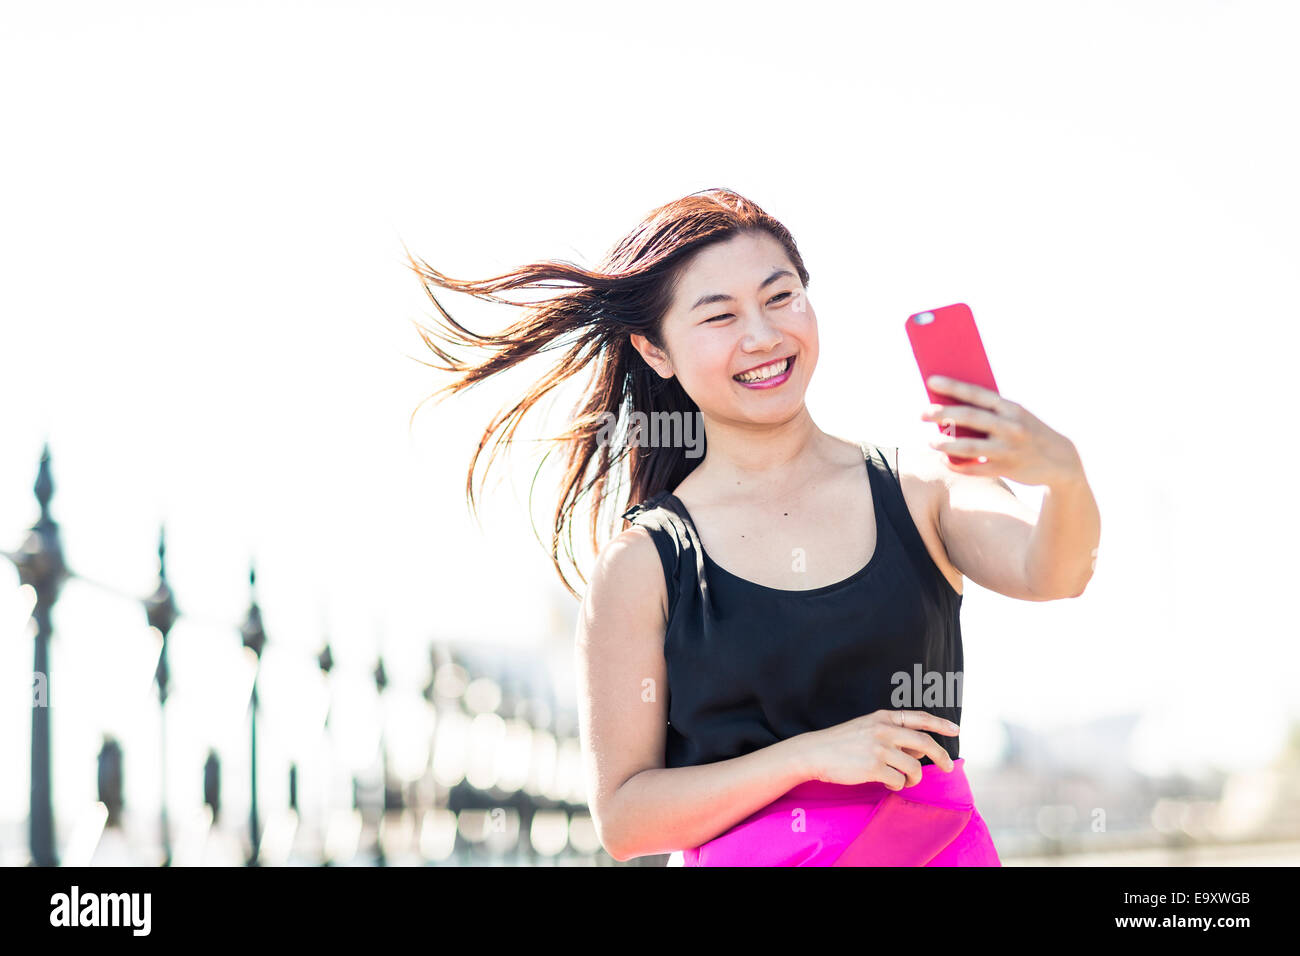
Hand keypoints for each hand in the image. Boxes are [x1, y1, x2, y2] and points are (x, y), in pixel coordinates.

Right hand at [795, 709, 957, 789]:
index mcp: (883, 717)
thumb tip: (918, 752)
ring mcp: (879, 748)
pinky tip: (888, 783)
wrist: (815, 752)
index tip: (956, 730)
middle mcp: (883, 730)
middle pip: (924, 743)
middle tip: (948, 767)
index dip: (940, 724)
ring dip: (913, 778)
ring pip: (913, 767)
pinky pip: (898, 780)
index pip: (919, 718)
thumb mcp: (867, 728)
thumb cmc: (842, 742)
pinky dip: (897, 785)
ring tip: (904, 781)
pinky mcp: (873, 767)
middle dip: (941, 756)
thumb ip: (892, 734)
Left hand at [920, 374, 1083, 486]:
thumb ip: (990, 412)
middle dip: (942, 414)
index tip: (931, 381)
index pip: (977, 394)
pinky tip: (944, 460)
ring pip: (969, 447)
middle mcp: (1011, 427)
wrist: (1061, 460)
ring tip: (930, 441)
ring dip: (945, 444)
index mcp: (1011, 408)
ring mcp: (1008, 450)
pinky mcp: (1006, 469)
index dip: (953, 387)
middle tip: (922, 413)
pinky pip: (975, 468)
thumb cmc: (1027, 432)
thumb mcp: (1015, 416)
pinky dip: (957, 465)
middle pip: (970, 418)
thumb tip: (951, 407)